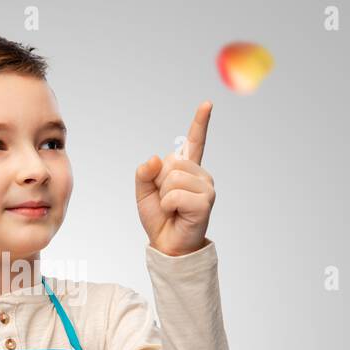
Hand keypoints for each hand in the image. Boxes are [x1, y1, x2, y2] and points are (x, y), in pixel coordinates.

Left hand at [135, 100, 216, 256]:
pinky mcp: (205, 202)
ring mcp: (206, 188)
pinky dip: (168, 205)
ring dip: (164, 196)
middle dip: (159, 182)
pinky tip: (176, 214)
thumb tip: (155, 159)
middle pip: (171, 162)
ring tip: (172, 208)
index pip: (194, 142)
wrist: (167, 245)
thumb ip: (144, 173)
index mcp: (187, 170)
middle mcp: (200, 175)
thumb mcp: (143, 193)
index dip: (200, 122)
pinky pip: (175, 195)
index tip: (207, 104)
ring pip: (172, 178)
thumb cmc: (159, 218)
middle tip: (166, 200)